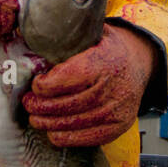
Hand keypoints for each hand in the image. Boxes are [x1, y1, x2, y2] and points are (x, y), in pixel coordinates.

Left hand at [22, 24, 155, 146]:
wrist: (139, 65)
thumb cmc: (109, 49)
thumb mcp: (93, 33)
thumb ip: (70, 34)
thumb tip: (39, 28)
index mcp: (105, 61)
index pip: (70, 77)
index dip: (47, 85)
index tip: (35, 84)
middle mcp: (114, 87)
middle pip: (70, 103)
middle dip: (42, 106)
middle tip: (28, 104)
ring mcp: (117, 110)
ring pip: (76, 122)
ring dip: (49, 123)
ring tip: (35, 118)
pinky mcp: (118, 126)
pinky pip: (88, 137)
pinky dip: (66, 137)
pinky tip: (52, 131)